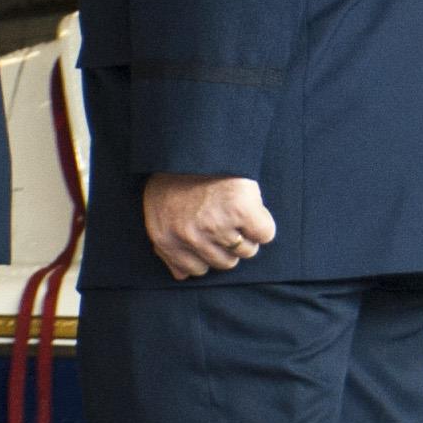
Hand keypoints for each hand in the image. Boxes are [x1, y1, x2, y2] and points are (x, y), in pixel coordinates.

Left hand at [143, 173, 275, 280]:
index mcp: (166, 238)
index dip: (208, 255)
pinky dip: (263, 224)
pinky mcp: (241, 211)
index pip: (196, 270)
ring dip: (247, 235)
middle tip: (227, 222)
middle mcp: (190, 237)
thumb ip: (168, 248)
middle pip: (225, 263)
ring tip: (237, 214)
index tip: (212, 239)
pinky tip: (252, 209)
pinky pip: (265, 234)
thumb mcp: (158, 213)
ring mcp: (216, 225)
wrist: (193, 148)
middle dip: (230, 246)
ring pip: (247, 251)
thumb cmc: (176, 180)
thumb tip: (181, 275)